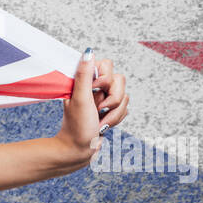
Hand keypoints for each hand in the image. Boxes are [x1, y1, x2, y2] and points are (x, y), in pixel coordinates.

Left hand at [55, 48, 128, 164]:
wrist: (79, 150)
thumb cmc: (76, 126)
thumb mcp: (80, 98)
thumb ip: (84, 75)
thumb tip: (88, 52)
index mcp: (85, 79)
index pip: (107, 64)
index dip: (105, 79)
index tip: (94, 91)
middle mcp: (95, 86)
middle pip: (120, 80)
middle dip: (112, 98)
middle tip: (98, 109)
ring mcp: (103, 98)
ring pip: (125, 96)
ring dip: (114, 112)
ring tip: (100, 120)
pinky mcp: (110, 109)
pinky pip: (125, 108)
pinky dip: (116, 118)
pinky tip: (104, 124)